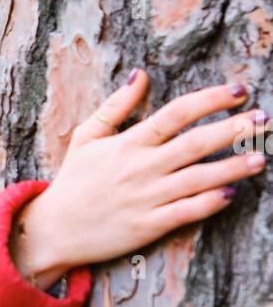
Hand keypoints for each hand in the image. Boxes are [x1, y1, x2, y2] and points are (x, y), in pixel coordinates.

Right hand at [9, 69, 269, 280]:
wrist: (54, 231)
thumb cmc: (73, 182)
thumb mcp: (86, 137)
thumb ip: (116, 106)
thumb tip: (141, 75)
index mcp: (128, 143)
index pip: (176, 114)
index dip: (210, 100)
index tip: (239, 90)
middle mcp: (141, 168)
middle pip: (195, 144)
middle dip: (233, 130)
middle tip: (265, 119)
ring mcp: (146, 198)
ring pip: (198, 178)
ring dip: (233, 167)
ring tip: (261, 157)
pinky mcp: (148, 226)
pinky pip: (186, 212)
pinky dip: (209, 203)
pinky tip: (231, 194)